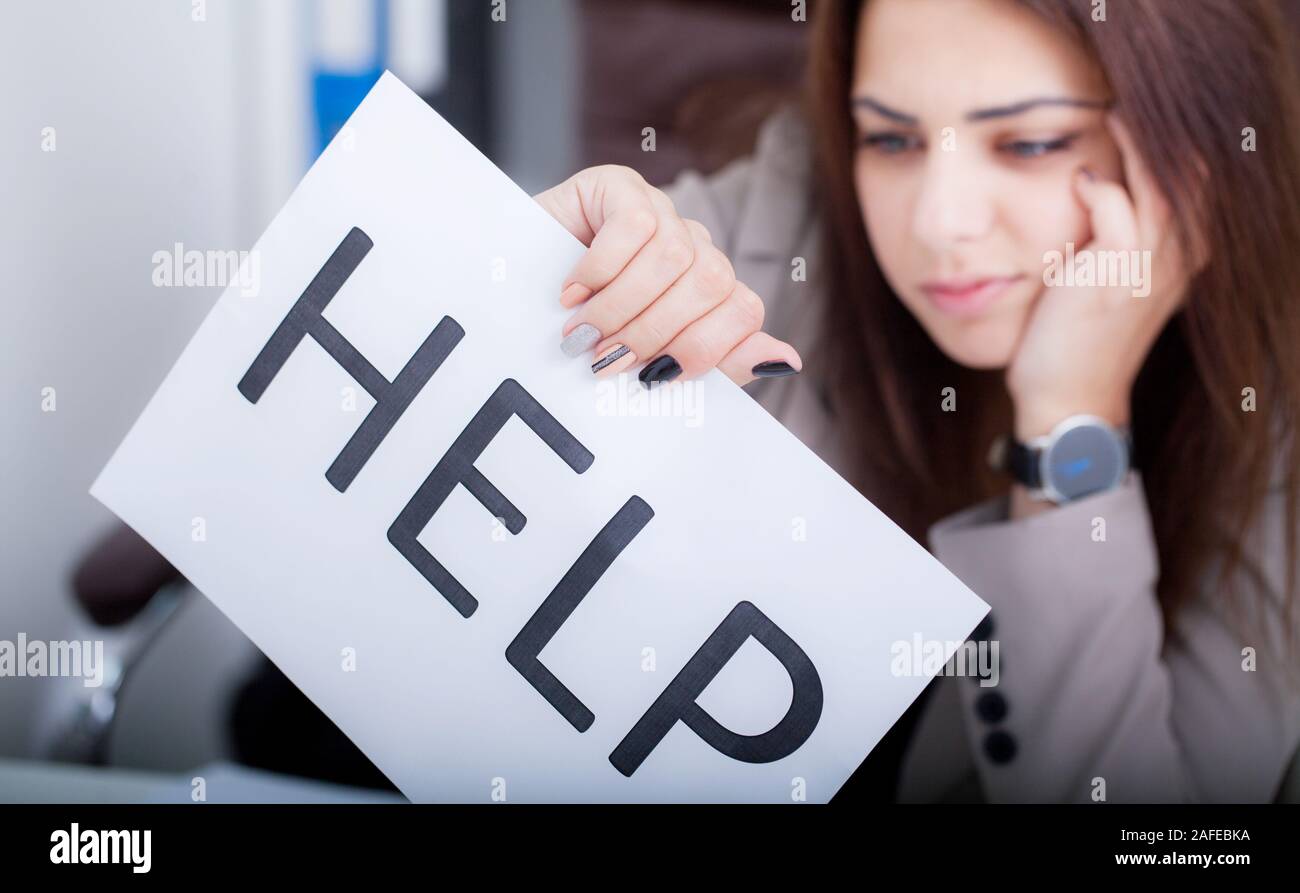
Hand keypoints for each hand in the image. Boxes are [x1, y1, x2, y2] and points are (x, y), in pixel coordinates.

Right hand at [534, 165, 801, 386]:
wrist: (503, 294)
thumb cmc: (574, 335)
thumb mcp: (643, 358)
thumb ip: (716, 358)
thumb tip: (786, 360)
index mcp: (707, 289)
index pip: (744, 309)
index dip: (703, 348)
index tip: (654, 378)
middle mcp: (691, 245)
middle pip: (712, 283)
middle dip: (655, 334)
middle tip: (605, 360)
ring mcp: (658, 210)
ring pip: (673, 258)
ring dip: (621, 308)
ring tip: (580, 332)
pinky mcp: (618, 186)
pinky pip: (634, 225)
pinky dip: (599, 270)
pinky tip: (569, 292)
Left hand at [1006, 115, 1200, 438]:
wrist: (1068, 397)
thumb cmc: (1080, 341)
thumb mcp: (1113, 283)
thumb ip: (1120, 238)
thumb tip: (1102, 188)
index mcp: (1182, 258)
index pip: (1197, 184)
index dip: (1174, 149)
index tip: (1141, 119)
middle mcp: (1177, 258)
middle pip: (1187, 174)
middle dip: (1159, 135)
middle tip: (1127, 102)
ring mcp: (1148, 266)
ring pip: (1157, 184)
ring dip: (1134, 145)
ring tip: (1112, 113)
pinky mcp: (1113, 273)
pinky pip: (1118, 210)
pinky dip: (1102, 188)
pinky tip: (1085, 178)